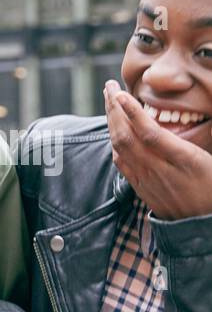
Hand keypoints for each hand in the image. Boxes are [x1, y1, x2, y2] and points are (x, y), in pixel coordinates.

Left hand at [104, 79, 211, 219]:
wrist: (201, 225)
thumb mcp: (208, 161)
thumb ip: (187, 144)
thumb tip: (164, 126)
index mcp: (183, 159)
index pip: (150, 133)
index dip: (133, 113)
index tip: (121, 94)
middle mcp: (159, 169)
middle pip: (127, 136)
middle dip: (114, 109)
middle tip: (109, 86)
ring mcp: (146, 179)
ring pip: (120, 147)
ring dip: (111, 122)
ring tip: (109, 101)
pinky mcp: (139, 186)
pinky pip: (121, 162)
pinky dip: (114, 142)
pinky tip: (113, 130)